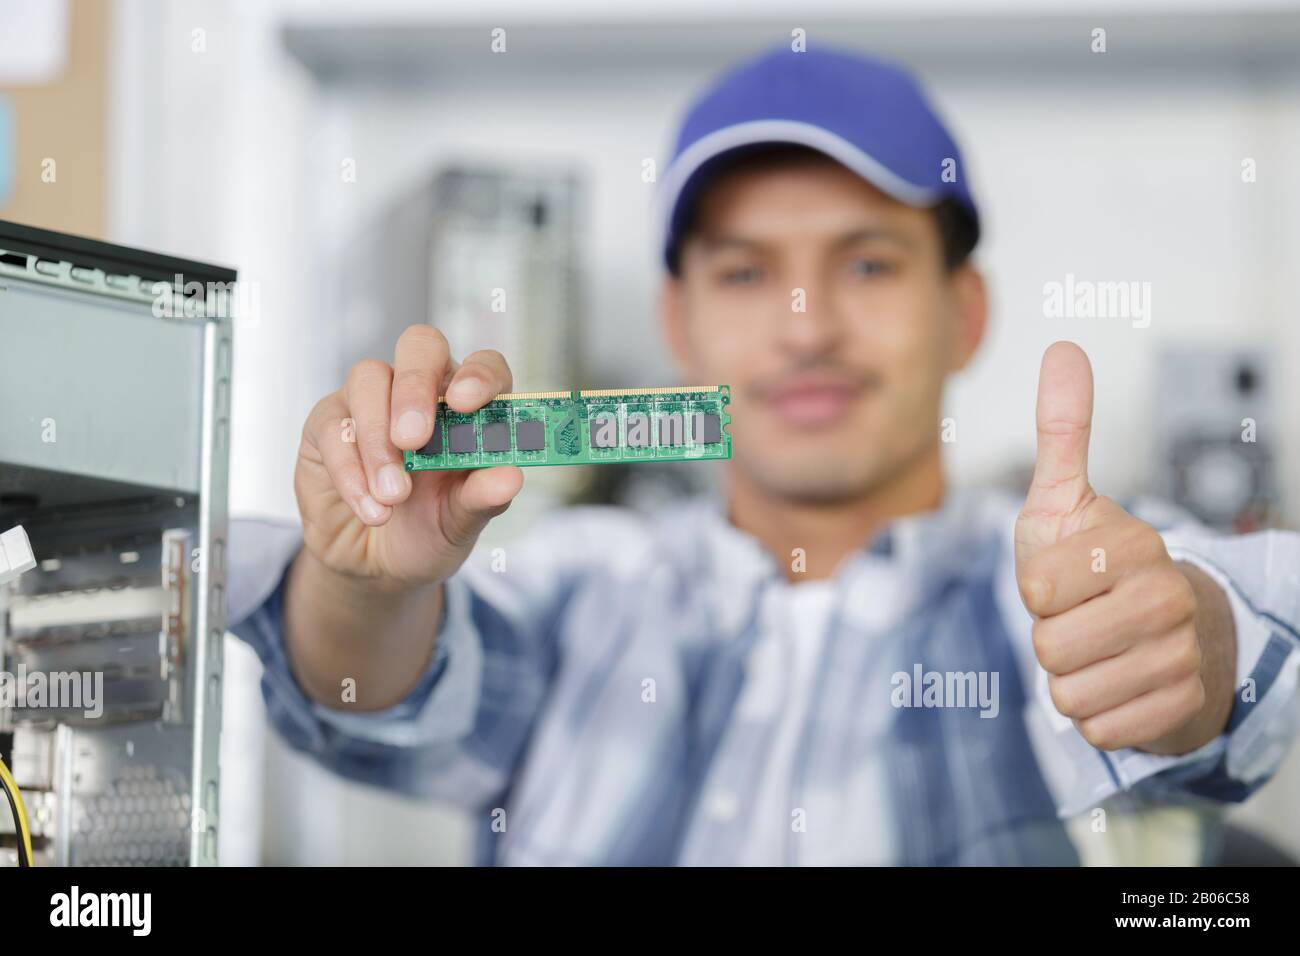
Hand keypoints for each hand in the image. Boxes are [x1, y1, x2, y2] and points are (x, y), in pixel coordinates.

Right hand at [295, 325, 522, 592]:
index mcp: (468, 406)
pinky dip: (350, 470)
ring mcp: (372, 401)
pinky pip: (332, 426)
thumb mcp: (461, 523)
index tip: (467, 402)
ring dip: (378, 441)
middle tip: (414, 439)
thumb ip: (483, 498)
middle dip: (416, 387)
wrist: (376, 568)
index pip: (483, 366)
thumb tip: (511, 478)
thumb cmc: (429, 530)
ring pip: (369, 379)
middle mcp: (422, 392)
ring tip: (393, 496)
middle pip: (420, 345)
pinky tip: (369, 507)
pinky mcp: (328, 424)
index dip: (479, 374)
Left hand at [1015, 342, 1234, 753]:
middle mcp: (1167, 598)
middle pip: (1049, 648)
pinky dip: (1098, 715)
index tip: (1065, 578)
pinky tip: (1122, 685)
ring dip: (1071, 679)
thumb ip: (1063, 432)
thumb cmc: (1097, 565)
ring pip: (1070, 694)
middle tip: (1082, 619)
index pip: (1038, 589)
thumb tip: (1064, 348)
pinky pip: (1099, 730)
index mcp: (1134, 545)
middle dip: (1050, 638)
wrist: (1170, 632)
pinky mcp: (1182, 709)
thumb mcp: (1067, 500)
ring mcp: (1181, 656)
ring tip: (1100, 651)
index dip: (1037, 589)